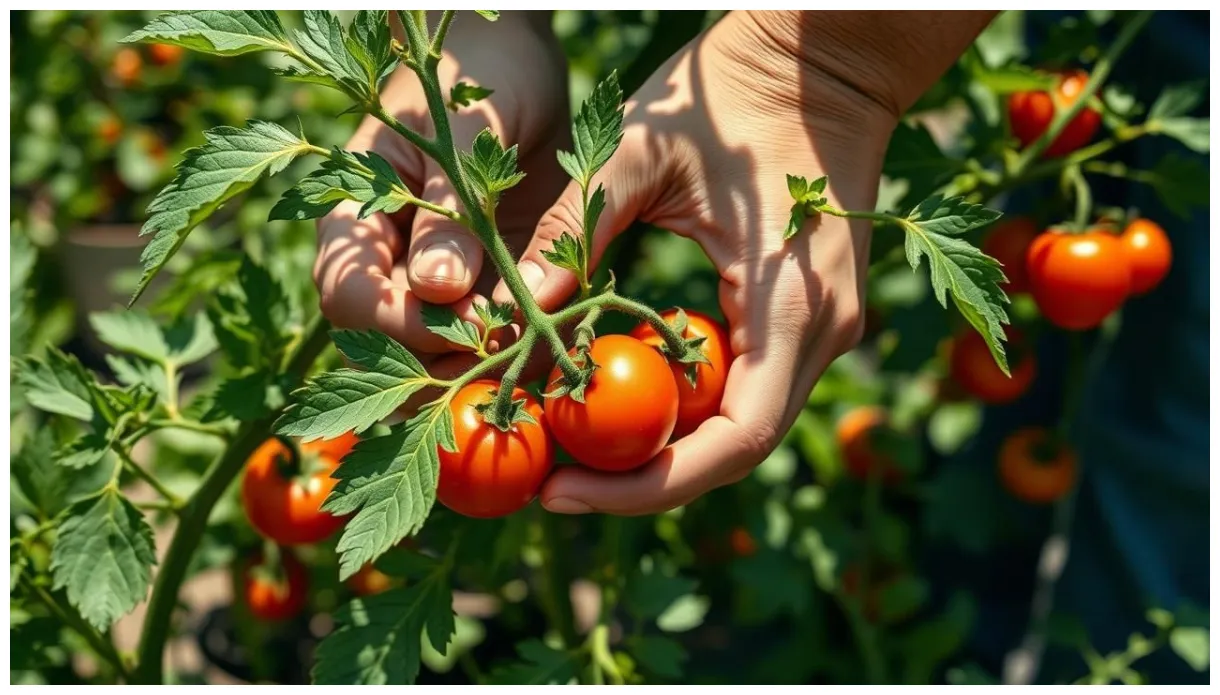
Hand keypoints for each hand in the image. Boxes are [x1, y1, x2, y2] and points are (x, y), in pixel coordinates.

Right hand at [313, 12, 568, 378]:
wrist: (521, 58)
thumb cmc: (481, 73)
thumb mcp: (471, 131)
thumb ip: (451, 209)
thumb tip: (438, 290)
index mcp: (360, 214)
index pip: (350, 298)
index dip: (400, 325)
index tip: (469, 325)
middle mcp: (391, 257)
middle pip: (388, 344)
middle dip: (446, 361)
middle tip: (513, 355)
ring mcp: (437, 276)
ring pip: (438, 353)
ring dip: (486, 368)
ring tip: (543, 358)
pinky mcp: (484, 284)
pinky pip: (490, 337)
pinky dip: (520, 352)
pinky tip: (559, 345)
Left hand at [498, 12, 905, 514]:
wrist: (824, 58)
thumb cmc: (733, 92)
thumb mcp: (642, 151)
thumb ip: (576, 229)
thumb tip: (514, 305)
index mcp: (792, 304)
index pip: (734, 443)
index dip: (647, 486)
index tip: (563, 490)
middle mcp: (821, 334)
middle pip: (732, 449)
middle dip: (641, 478)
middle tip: (552, 481)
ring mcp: (820, 328)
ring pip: (738, 423)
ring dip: (661, 443)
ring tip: (572, 442)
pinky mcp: (804, 315)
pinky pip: (744, 383)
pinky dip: (681, 401)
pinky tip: (617, 386)